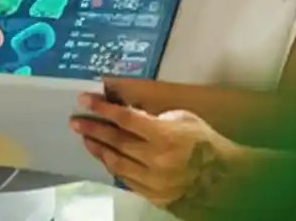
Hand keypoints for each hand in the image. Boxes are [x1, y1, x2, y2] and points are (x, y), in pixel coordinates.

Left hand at [70, 93, 237, 208]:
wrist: (220, 177)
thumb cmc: (202, 141)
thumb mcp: (183, 118)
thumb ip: (154, 117)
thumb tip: (126, 113)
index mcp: (164, 135)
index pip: (125, 118)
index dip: (102, 108)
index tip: (85, 100)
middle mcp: (155, 159)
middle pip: (115, 141)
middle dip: (92, 129)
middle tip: (75, 121)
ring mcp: (152, 180)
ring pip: (115, 162)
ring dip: (98, 149)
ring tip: (85, 138)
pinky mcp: (151, 194)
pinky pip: (124, 179)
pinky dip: (112, 166)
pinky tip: (104, 156)